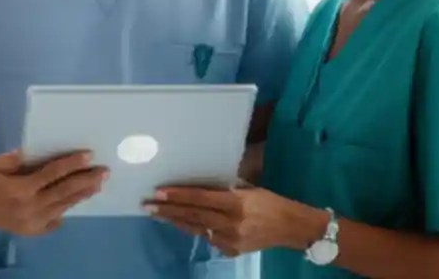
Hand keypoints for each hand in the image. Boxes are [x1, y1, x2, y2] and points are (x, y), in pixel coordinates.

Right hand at [0, 150, 107, 235]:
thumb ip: (14, 159)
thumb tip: (34, 151)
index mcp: (20, 189)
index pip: (52, 173)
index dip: (71, 163)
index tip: (88, 155)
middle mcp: (30, 207)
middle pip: (64, 191)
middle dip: (86, 180)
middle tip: (104, 171)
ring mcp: (32, 222)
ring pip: (63, 206)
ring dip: (82, 194)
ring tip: (98, 184)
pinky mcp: (33, 231)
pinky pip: (55, 220)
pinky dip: (67, 208)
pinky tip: (79, 198)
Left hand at [144, 185, 316, 256]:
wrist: (291, 228)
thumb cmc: (270, 202)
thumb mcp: (249, 189)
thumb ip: (225, 190)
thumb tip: (199, 186)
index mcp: (236, 203)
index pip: (200, 198)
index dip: (178, 195)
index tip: (159, 192)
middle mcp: (231, 223)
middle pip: (193, 215)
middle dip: (168, 210)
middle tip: (147, 205)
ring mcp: (230, 240)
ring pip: (197, 229)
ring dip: (176, 221)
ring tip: (158, 214)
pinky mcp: (231, 251)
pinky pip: (208, 238)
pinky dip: (195, 230)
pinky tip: (182, 223)